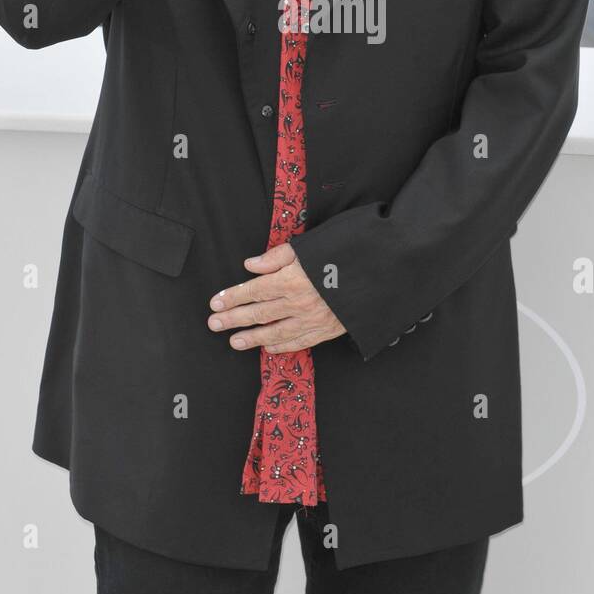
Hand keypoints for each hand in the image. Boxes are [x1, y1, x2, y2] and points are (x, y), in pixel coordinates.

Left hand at [207, 242, 345, 353]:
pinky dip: (282, 346)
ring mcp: (313, 319)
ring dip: (252, 338)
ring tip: (234, 341)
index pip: (254, 290)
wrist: (379, 272)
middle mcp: (299, 302)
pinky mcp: (327, 330)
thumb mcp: (308, 246)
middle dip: (234, 319)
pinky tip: (267, 348)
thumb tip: (250, 265)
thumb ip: (277, 256)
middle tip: (214, 324)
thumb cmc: (343, 253)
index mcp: (292, 279)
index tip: (216, 303)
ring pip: (275, 332)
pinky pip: (299, 342)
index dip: (233, 297)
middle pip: (259, 313)